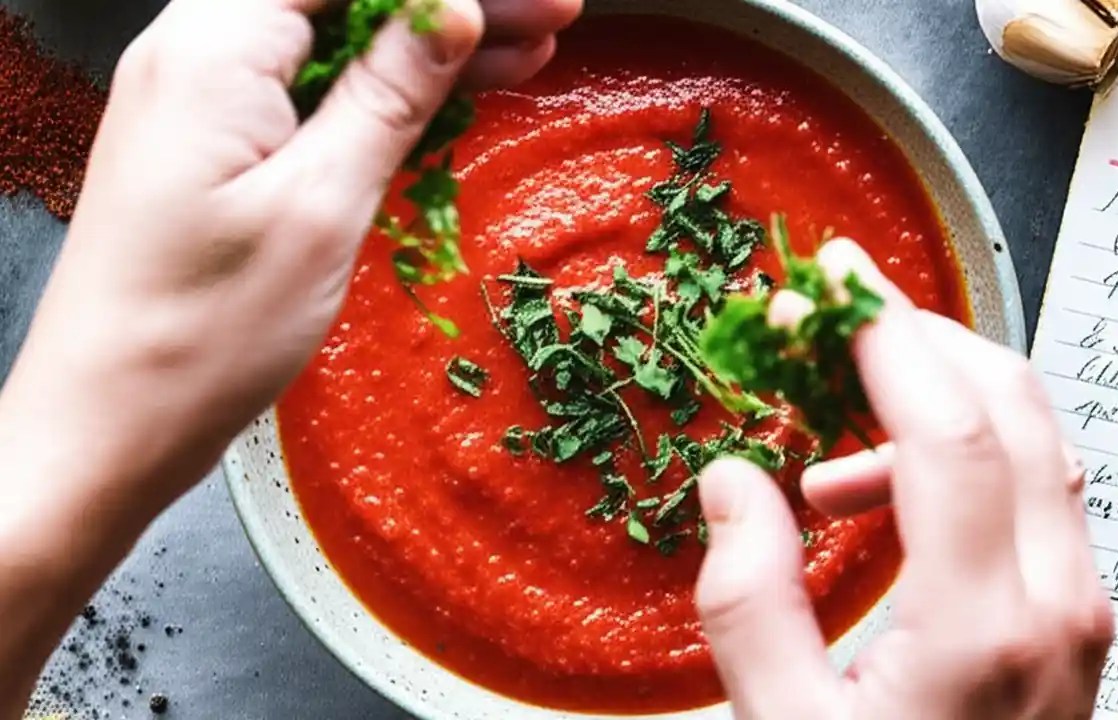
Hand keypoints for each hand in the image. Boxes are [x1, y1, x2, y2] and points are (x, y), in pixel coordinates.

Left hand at [0, 0, 579, 505]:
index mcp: (214, 47)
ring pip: (337, 39)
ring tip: (529, 51)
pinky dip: (385, 93)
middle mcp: (198, 51)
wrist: (106, 422)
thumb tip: (454, 12)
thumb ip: (387, 98)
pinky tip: (457, 95)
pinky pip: (313, 90)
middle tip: (551, 16)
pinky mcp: (215, 146)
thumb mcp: (319, 209)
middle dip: (452, 5)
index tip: (534, 1)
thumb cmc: (198, 332)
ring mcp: (204, 99)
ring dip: (430, 46)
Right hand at [694, 241, 1111, 718]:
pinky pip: (1030, 494)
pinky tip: (874, 503)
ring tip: (830, 447)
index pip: (952, 429)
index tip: (830, 282)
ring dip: (935, 404)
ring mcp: (1077, 611)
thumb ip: (748, 597)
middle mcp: (1057, 605)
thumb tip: (733, 482)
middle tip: (831, 323)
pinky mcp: (1071, 617)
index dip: (887, 336)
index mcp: (983, 628)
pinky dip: (958, 461)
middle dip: (918, 341)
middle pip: (1014, 406)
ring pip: (1033, 442)